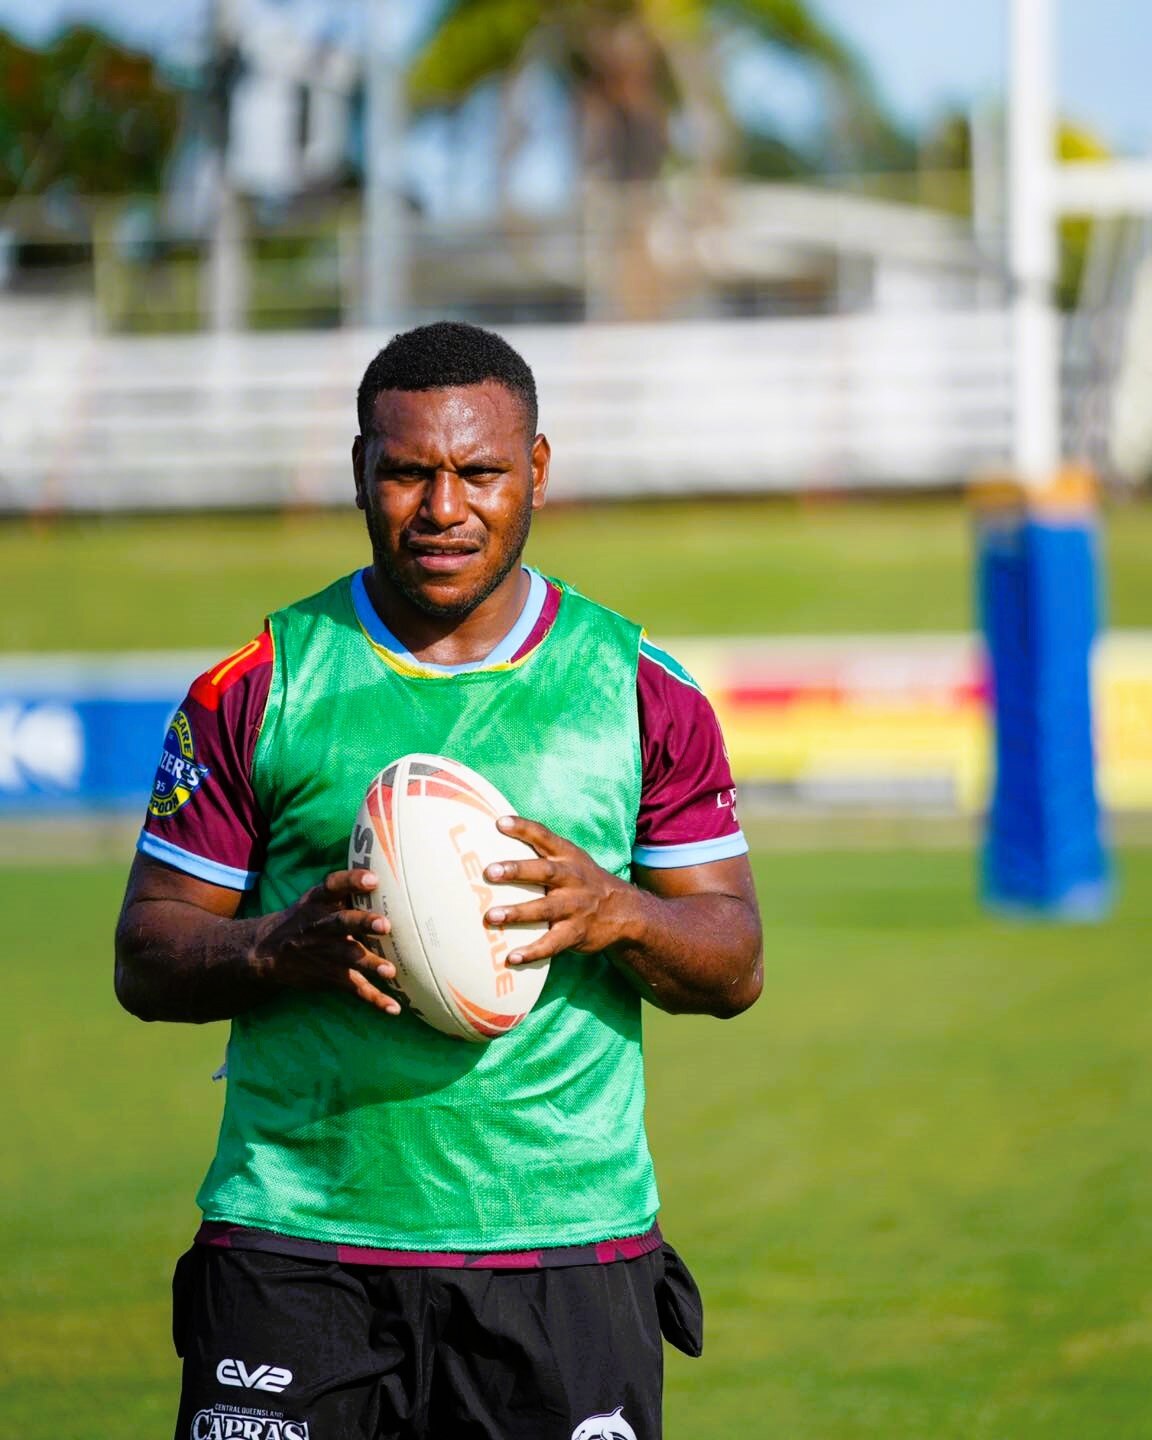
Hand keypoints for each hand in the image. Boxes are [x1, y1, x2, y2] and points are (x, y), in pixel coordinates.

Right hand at [250, 868, 400, 1012]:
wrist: (268, 951)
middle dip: (364, 923)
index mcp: (319, 901)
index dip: (352, 881)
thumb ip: (345, 887)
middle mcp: (322, 925)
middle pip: (343, 922)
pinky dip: (374, 999)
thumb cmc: (306, 918)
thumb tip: (387, 870)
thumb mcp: (316, 897)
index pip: (334, 885)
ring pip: (349, 957)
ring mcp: (325, 952)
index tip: (372, 879)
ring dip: (370, 964)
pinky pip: (354, 987)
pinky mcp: (330, 976)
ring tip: (390, 971)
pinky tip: (393, 1009)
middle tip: (386, 925)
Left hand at [483, 816, 635, 964]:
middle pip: (544, 872)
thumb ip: (544, 849)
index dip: (523, 828)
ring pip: (545, 909)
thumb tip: (501, 831)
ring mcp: (575, 907)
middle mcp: (572, 879)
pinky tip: (512, 957)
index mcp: (568, 857)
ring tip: (491, 916)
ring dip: (517, 913)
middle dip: (517, 871)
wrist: (625, 912)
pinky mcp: (576, 933)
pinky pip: (552, 944)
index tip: (500, 823)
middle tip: (490, 872)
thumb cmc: (585, 881)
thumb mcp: (573, 859)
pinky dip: (532, 951)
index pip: (545, 837)